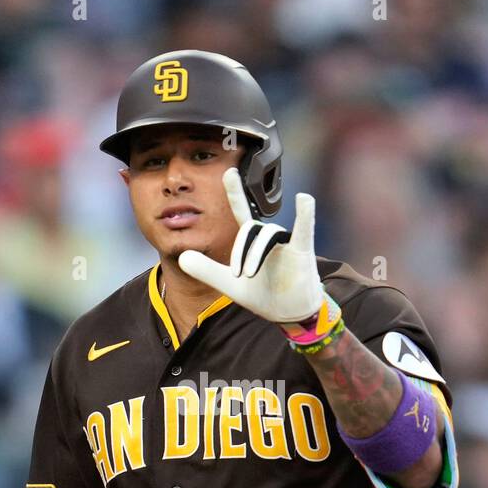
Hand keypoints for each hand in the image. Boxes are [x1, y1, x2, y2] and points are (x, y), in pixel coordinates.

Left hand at [177, 168, 324, 323]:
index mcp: (253, 241)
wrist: (287, 315)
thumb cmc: (263, 295)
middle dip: (241, 251)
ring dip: (256, 254)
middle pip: (251, 229)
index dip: (235, 192)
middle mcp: (270, 237)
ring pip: (268, 235)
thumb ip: (206, 270)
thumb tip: (182, 257)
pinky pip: (304, 228)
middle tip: (238, 275)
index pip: (242, 212)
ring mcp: (287, 243)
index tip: (228, 172)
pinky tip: (304, 199)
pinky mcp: (302, 251)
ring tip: (249, 275)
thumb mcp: (229, 284)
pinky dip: (305, 213)